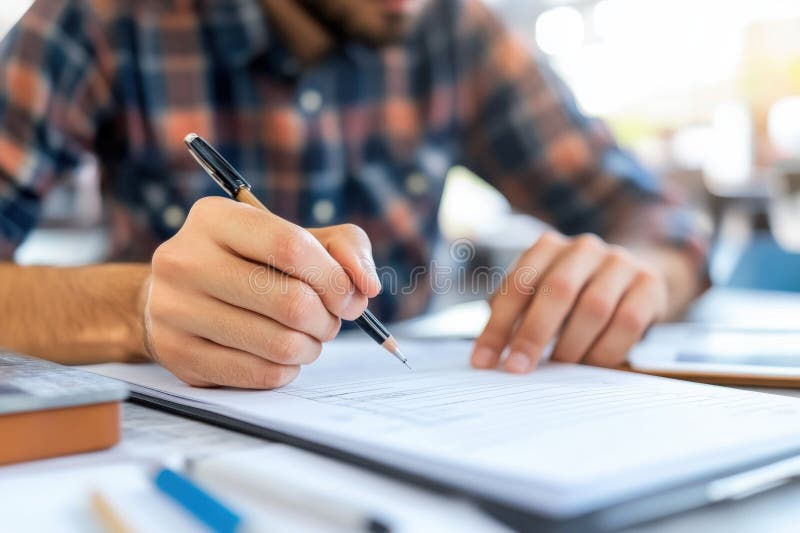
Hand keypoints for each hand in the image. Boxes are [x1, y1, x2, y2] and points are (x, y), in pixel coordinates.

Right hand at [144, 197, 380, 388]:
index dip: (333, 278)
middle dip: (327, 319)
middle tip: (328, 321)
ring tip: (307, 339)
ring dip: (311, 347)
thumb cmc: (251, 263)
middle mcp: (184, 260)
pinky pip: (261, 374)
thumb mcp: (297, 236)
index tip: (348, 297)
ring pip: (279, 344)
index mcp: (214, 218)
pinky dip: (286, 370)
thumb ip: (344, 247)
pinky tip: (281, 356)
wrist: (178, 297)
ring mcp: (175, 310)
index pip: (291, 247)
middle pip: (290, 301)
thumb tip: (364, 286)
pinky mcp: (177, 354)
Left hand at [470, 231, 668, 372]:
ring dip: (572, 346)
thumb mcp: (537, 296)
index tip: (483, 361)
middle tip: (518, 368)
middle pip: (558, 290)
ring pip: (595, 308)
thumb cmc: (570, 295)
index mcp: (548, 247)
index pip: (518, 285)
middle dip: (533, 334)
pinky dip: (606, 350)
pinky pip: (628, 323)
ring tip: (558, 366)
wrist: (628, 277)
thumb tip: (488, 355)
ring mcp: (620, 263)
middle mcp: (584, 248)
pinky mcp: (649, 284)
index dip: (498, 325)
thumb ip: (513, 316)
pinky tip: (591, 363)